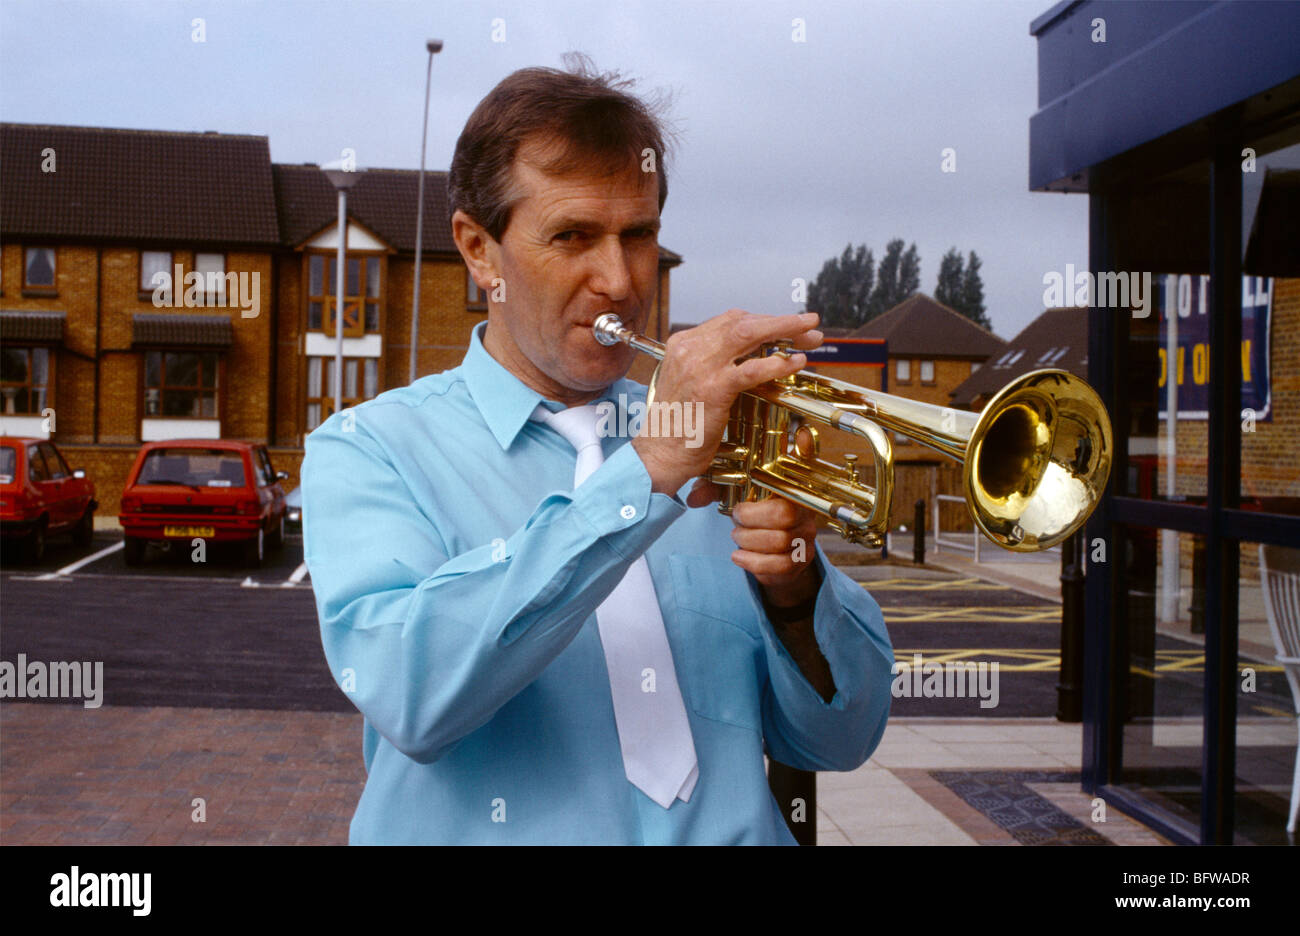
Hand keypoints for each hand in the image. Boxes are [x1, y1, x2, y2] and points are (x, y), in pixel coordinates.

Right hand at [632, 310, 821, 494]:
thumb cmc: (677, 427)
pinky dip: (777, 363)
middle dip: (781, 321)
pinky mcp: (712, 388)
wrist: (659, 455)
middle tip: (808, 327)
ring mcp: (700, 366)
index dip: (765, 321)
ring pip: (748, 334)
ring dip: (784, 330)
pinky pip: (751, 369)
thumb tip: (752, 357)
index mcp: (683, 344)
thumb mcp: (691, 384)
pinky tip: (794, 363)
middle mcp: (689, 348)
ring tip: (809, 336)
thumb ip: (714, 366)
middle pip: (743, 321)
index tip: (788, 328)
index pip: (731, 320)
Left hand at [693, 489, 819, 606]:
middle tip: (736, 529)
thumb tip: (694, 498)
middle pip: (782, 525)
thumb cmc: (757, 517)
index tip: (737, 512)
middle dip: (749, 530)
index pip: (783, 503)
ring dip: (750, 545)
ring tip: (738, 542)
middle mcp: (806, 519)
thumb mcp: (738, 497)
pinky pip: (780, 567)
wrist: (777, 546)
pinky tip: (740, 558)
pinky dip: (755, 564)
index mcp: (793, 496)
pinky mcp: (800, 563)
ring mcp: (806, 542)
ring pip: (780, 546)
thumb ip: (715, 491)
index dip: (754, 512)